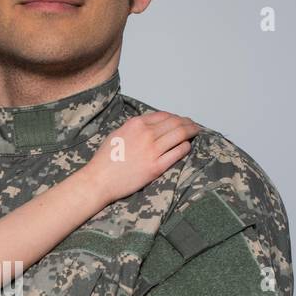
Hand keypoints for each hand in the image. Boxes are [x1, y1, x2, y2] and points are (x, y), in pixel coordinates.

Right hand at [85, 110, 202, 203]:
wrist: (99, 180)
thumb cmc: (105, 159)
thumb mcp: (117, 134)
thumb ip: (134, 128)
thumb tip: (150, 125)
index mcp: (136, 124)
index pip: (163, 115)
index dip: (175, 117)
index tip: (181, 121)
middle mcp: (146, 134)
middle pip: (175, 123)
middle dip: (188, 123)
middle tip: (194, 126)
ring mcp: (152, 150)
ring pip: (180, 135)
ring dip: (191, 132)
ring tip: (196, 133)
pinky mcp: (156, 166)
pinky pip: (178, 152)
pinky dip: (186, 147)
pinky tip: (187, 146)